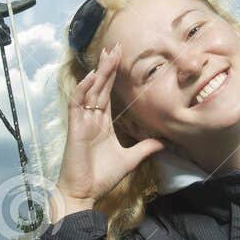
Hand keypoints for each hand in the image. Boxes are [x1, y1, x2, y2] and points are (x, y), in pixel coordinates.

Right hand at [53, 43, 164, 214]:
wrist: (84, 192)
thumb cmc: (101, 176)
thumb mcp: (130, 159)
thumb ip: (144, 148)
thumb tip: (164, 142)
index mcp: (101, 123)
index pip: (107, 93)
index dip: (113, 75)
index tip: (120, 57)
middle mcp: (91, 118)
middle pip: (100, 86)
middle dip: (108, 66)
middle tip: (115, 46)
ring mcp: (82, 121)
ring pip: (90, 90)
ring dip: (99, 72)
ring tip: (108, 55)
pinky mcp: (75, 128)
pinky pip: (77, 104)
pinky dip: (83, 90)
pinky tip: (91, 77)